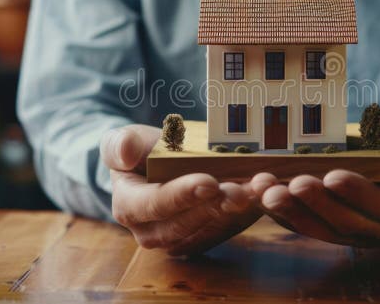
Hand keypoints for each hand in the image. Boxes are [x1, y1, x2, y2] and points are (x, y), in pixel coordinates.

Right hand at [102, 125, 261, 254]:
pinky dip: (243, 216)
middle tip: (239, 191)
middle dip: (214, 207)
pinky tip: (259, 197)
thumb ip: (119, 144)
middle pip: (185, 224)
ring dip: (233, 213)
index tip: (208, 182)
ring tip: (255, 192)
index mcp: (128, 208)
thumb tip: (124, 152)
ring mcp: (178, 240)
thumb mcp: (124, 140)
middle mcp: (151, 233)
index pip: (154, 204)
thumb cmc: (139, 152)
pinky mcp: (202, 240)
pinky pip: (224, 232)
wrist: (155, 167)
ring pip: (209, 231)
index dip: (182, 195)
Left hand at [250, 137, 379, 246]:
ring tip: (268, 190)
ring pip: (318, 228)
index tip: (334, 175)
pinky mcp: (324, 230)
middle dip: (317, 203)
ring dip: (290, 211)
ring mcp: (349, 235)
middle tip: (295, 182)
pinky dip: (278, 211)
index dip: (359, 193)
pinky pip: (299, 225)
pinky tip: (259, 193)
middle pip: (346, 222)